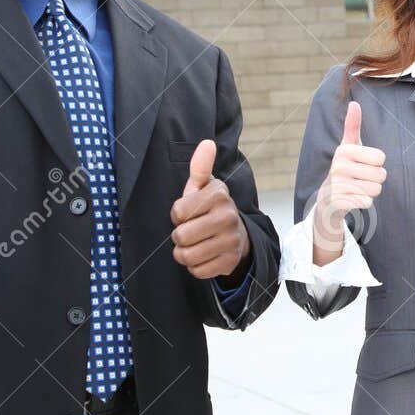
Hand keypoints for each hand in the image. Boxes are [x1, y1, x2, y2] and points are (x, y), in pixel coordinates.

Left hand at [170, 139, 248, 278]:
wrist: (237, 235)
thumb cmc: (211, 208)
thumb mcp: (204, 186)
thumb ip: (199, 167)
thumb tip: (207, 143)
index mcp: (219, 195)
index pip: (178, 212)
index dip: (177, 215)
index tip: (188, 212)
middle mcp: (228, 217)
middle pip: (181, 236)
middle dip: (179, 236)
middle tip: (190, 230)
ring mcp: (231, 241)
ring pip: (187, 256)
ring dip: (184, 253)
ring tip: (194, 244)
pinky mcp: (230, 261)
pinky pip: (197, 271)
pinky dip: (195, 266)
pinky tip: (204, 255)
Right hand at [311, 102, 386, 262]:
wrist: (327, 197)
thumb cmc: (345, 167)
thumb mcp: (348, 146)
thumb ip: (352, 125)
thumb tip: (354, 103)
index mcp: (344, 150)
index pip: (381, 158)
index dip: (377, 163)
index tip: (363, 164)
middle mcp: (338, 166)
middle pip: (381, 175)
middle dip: (375, 178)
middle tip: (361, 178)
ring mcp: (337, 185)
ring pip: (376, 189)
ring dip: (371, 191)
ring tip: (357, 187)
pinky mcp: (339, 202)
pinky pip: (367, 202)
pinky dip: (364, 202)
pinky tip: (352, 198)